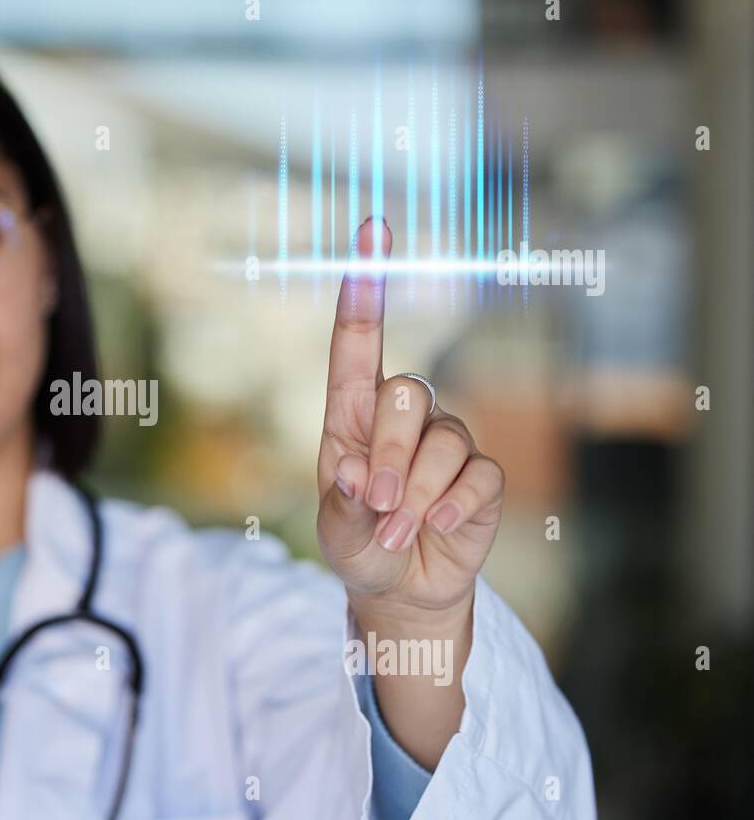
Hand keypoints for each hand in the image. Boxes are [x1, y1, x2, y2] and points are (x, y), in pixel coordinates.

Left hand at [316, 218, 503, 621]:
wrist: (401, 588)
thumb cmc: (359, 544)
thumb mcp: (337, 529)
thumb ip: (344, 503)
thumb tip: (359, 475)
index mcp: (352, 415)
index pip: (357, 343)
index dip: (364, 289)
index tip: (371, 232)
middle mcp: (403, 415)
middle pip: (406, 394)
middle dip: (393, 454)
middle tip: (380, 505)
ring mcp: (447, 441)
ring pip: (445, 441)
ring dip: (419, 494)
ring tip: (397, 533)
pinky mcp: (482, 475)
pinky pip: (478, 476)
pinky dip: (454, 507)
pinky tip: (439, 528)